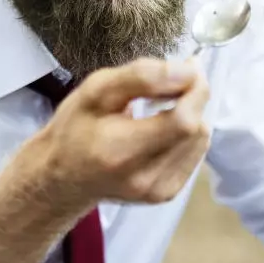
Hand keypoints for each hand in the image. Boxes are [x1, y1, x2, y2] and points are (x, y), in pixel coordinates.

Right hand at [33, 58, 210, 207]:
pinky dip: (186, 136)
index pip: (182, 121)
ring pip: (200, 141)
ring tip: (162, 109)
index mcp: (120, 150)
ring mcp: (157, 190)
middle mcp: (143, 178)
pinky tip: (163, 130)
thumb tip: (188, 70)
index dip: (194, 91)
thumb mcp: (96, 90)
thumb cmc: (75, 128)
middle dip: (194, 99)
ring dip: (190, 116)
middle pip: (195, 130)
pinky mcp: (166, 194)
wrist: (63, 178)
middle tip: (176, 83)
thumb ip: (142, 77)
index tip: (189, 68)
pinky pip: (194, 154)